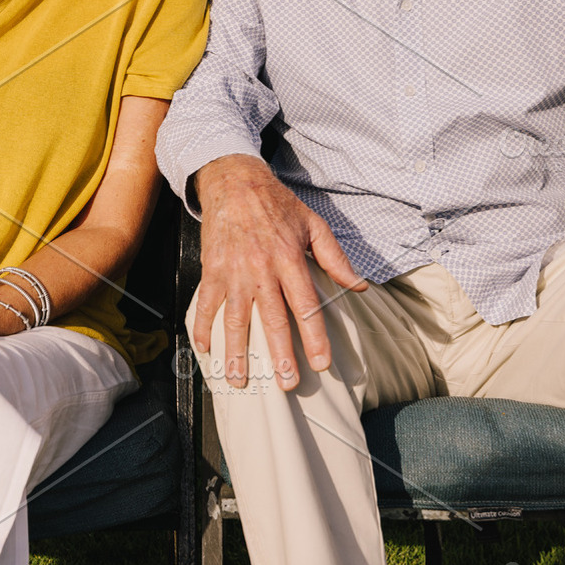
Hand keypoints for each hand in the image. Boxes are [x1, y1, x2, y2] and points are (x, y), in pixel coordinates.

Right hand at [191, 154, 363, 390]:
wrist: (234, 180)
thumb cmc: (276, 203)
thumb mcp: (314, 225)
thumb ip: (336, 259)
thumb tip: (361, 286)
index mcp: (290, 259)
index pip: (305, 306)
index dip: (314, 337)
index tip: (321, 363)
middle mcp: (262, 269)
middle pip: (272, 319)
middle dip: (280, 355)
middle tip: (286, 384)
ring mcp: (234, 271)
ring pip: (236, 319)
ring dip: (238, 352)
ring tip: (240, 380)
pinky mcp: (212, 269)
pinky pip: (207, 304)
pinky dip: (204, 327)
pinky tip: (206, 350)